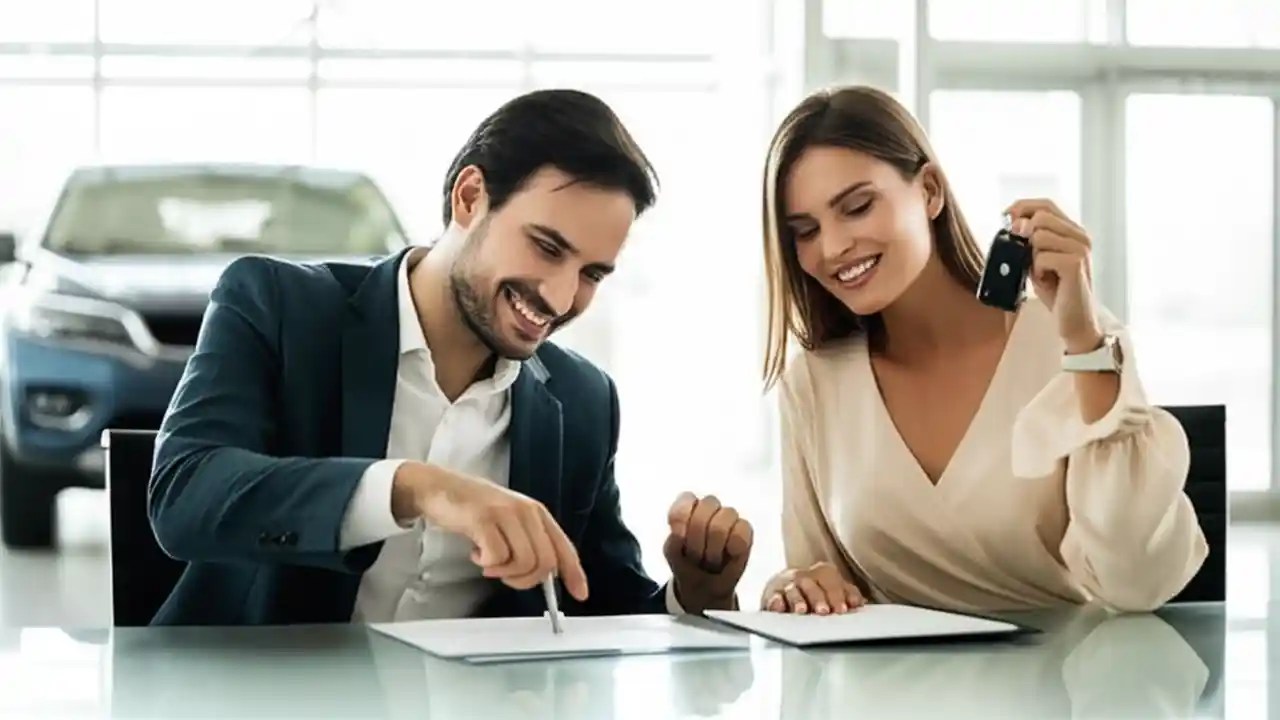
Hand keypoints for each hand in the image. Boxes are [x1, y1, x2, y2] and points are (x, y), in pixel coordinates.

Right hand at [393, 462, 588, 600]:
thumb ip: (528, 542)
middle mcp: (526, 512)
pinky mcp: (484, 519)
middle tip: (504, 575)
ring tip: (488, 562)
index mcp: (537, 513)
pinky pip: (497, 557)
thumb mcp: (510, 521)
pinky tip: (477, 553)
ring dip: (504, 572)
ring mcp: (506, 514)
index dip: (574, 573)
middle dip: (525, 580)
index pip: (564, 547)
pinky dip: (486, 563)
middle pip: (545, 562)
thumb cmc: (474, 508)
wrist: (440, 487)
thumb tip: (545, 575)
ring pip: (524, 562)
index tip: (580, 594)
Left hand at [663, 493, 752, 611]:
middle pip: (706, 508)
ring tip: (710, 559)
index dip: (682, 518)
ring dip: (713, 548)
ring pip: (722, 522)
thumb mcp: (672, 553)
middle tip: (696, 555)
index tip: (680, 537)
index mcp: (689, 507)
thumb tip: (681, 533)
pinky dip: (732, 547)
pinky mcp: (746, 530)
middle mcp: (709, 508)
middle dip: (697, 539)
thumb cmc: (687, 563)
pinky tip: (728, 554)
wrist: (704, 586)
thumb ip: (674, 540)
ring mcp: (729, 517)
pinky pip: (741, 532)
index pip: (687, 498)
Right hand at [762, 562, 865, 613]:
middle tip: (824, 611)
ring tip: (802, 611)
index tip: (843, 609)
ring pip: (793, 590)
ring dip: (797, 600)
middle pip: (812, 584)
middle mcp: (804, 576)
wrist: (784, 586)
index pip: (831, 580)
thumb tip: (859, 603)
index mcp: (822, 573)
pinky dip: (775, 602)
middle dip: (819, 597)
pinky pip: (773, 597)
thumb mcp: (833, 590)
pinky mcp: (771, 595)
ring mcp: (787, 585)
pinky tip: (779, 607)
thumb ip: (847, 595)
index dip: (838, 594)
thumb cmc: (814, 591)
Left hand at [1006, 198, 1103, 352]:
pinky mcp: (1075, 263)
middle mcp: (1081, 236)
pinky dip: (1037, 271)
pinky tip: (1048, 283)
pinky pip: (1040, 257)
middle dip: (1025, 237)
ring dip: (1031, 258)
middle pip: (1040, 217)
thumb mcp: (1037, 261)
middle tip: (1028, 260)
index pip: (1046, 204)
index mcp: (1073, 231)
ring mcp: (1080, 248)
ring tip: (1043, 275)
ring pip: (1038, 236)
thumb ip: (1028, 241)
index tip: (1005, 218)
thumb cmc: (1056, 291)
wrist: (1074, 321)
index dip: (1022, 207)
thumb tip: (1013, 222)